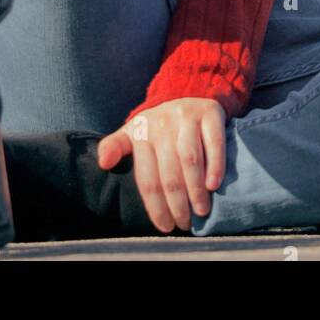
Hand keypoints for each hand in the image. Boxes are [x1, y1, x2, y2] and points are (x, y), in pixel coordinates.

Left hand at [97, 98, 226, 231]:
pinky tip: (214, 185)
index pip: (147, 179)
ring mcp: (186, 116)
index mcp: (142, 133)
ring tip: (201, 211)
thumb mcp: (133, 132)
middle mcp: (163, 123)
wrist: (188, 92)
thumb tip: (103, 164)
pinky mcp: (209, 112)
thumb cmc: (158, 125)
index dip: (156, 207)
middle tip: (185, 224)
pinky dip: (215, 165)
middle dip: (177, 204)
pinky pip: (213, 142)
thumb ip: (115, 147)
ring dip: (195, 190)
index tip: (165, 227)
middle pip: (169, 173)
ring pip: (189, 159)